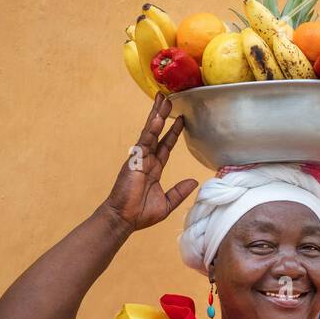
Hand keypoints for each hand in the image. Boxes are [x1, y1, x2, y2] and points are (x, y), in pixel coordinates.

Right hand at [103, 92, 198, 231]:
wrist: (125, 219)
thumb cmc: (141, 214)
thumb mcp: (167, 203)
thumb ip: (179, 191)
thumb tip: (194, 182)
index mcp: (154, 169)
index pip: (165, 146)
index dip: (173, 133)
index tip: (181, 120)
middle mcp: (147, 160)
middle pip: (157, 133)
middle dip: (163, 116)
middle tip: (169, 99)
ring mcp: (140, 158)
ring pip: (150, 132)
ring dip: (157, 115)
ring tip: (163, 99)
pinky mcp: (134, 160)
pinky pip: (144, 141)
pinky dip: (151, 129)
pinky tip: (157, 117)